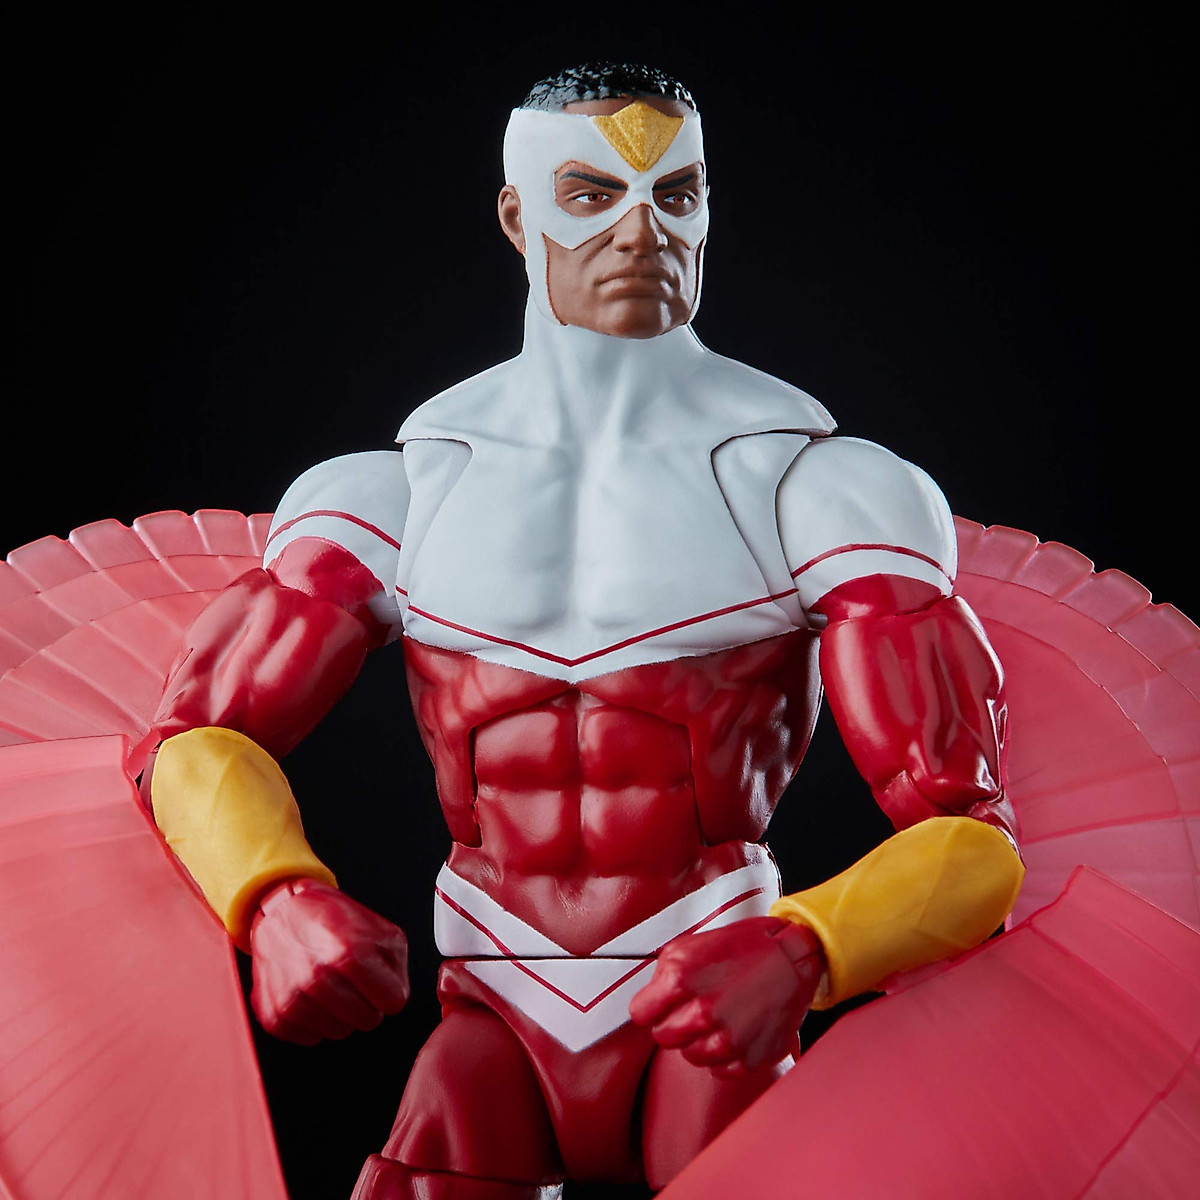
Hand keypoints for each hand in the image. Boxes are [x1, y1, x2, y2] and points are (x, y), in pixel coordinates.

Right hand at [249, 878, 409, 1044]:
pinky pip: (310, 1038)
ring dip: (340, 1015)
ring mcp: (293, 997)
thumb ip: (397, 967)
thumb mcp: (379, 929)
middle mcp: (318, 978)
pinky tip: (311, 996)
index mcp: (351, 953)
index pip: (394, 1002)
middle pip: (368, 1021)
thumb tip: (395, 999)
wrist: (283, 910)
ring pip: (339, 1032)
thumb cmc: (333, 919)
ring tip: (331, 985)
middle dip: (367, 1004)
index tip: (379, 982)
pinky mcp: (273, 1013)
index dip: (390, 991)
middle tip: (354, 982)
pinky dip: (314, 1022)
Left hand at [629, 916, 824, 1076]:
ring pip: (690, 1056)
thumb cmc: (744, 947)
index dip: (650, 1007)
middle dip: (674, 1022)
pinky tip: (735, 1029)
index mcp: (681, 980)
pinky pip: (719, 1070)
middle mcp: (702, 1012)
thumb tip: (647, 1002)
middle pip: (663, 1038)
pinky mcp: (749, 1058)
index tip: (659, 1005)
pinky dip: (724, 1054)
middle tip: (693, 1006)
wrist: (792, 956)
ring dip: (699, 1040)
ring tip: (719, 1015)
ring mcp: (726, 1039)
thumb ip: (662, 976)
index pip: (640, 1014)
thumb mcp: (690, 946)